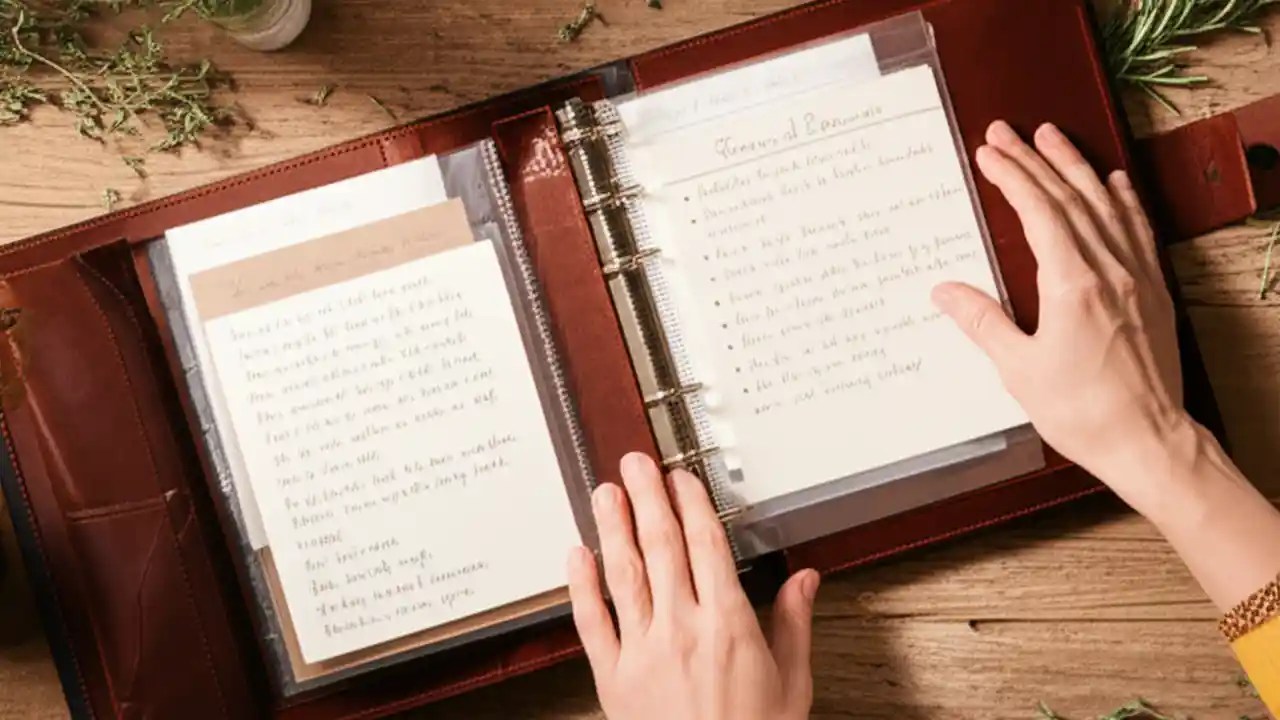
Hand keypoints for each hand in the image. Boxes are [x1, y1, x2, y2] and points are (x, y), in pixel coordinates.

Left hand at [567, 452, 818, 719]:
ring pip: (623, 575)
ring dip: (612, 527)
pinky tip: (577, 556)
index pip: (706, 546)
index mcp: (729, 626)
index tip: (681, 478)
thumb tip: (804, 579)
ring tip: (605, 491)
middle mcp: (682, 630)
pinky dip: (582, 586)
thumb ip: (794, 624)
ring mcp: (643, 653)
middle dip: (647, 498)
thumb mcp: (792, 685)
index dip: (691, 504)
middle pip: (661, 547)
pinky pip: (592, 623)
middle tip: (635, 463)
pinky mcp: (613, 679)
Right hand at [931, 120, 1189, 516]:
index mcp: (1072, 285)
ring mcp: (1135, 278)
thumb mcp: (1018, 370)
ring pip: (1104, 206)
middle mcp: (1108, 271)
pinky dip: (1123, 201)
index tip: (990, 153)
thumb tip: (945, 292)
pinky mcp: (1152, 292)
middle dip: (1034, 161)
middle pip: (1068, 199)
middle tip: (1007, 132)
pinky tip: (1114, 183)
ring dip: (1076, 168)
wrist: (1148, 440)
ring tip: (1053, 138)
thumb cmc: (1083, 411)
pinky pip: (1137, 231)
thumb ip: (982, 323)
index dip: (1012, 177)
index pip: (1038, 213)